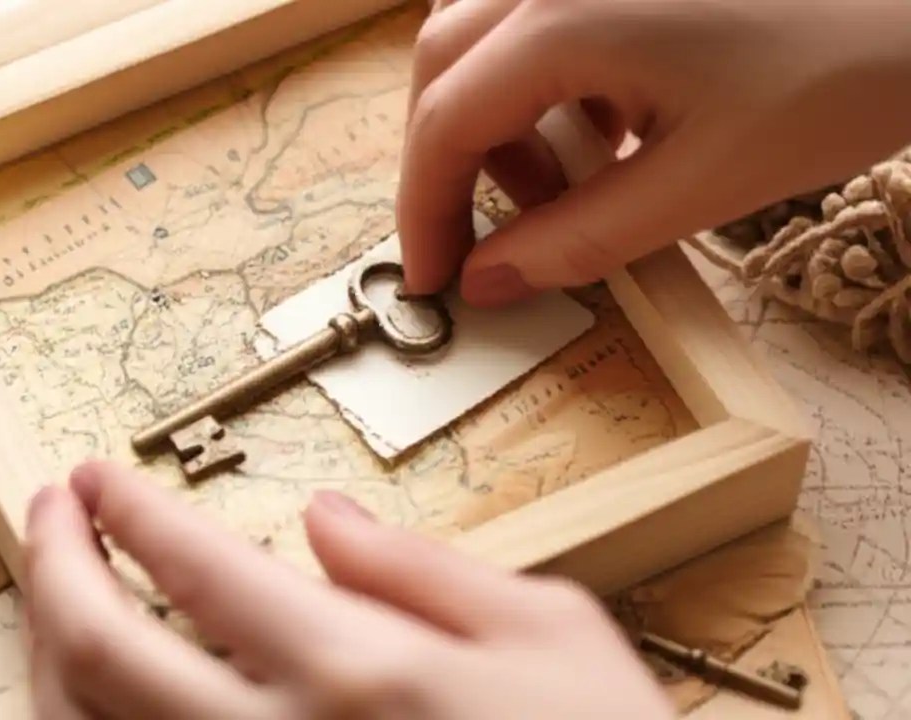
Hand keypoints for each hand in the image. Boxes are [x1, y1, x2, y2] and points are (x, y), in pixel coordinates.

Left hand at [22, 461, 675, 718]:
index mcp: (358, 671)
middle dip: (51, 563)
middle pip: (97, 649)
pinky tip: (95, 694)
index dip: (126, 509)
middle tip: (49, 512)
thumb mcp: (550, 633)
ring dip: (47, 650)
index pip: (192, 565)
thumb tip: (325, 520)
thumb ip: (421, 567)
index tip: (99, 481)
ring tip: (56, 593)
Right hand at [398, 0, 910, 306]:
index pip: (447, 120)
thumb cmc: (840, 72)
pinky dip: (543, 81)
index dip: (427, 209)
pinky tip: (607, 125)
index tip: (435, 279)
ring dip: (495, 116)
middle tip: (486, 237)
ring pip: (483, 35)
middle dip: (450, 162)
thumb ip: (577, 239)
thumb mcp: (703, 183)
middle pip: (444, 66)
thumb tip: (488, 280)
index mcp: (567, 15)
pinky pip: (539, 17)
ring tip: (564, 180)